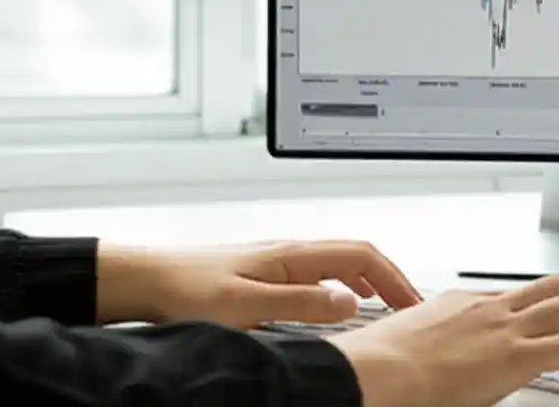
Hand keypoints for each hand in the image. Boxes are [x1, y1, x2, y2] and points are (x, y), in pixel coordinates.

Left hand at [96, 240, 420, 327]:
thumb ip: (301, 302)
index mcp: (293, 255)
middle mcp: (291, 252)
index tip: (411, 304)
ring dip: (371, 280)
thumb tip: (349, 301)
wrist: (147, 279)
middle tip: (410, 306)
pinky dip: (346, 284)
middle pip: (358, 255)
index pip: (362, 256)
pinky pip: (322, 272)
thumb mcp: (247, 304)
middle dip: (391, 278)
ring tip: (387, 306)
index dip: (394, 279)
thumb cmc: (186, 289)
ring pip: (341, 262)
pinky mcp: (268, 272)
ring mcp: (280, 260)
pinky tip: (340, 303)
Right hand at [324, 275, 558, 406]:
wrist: (379, 370)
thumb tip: (428, 359)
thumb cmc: (382, 362)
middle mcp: (490, 307)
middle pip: (551, 289)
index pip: (514, 296)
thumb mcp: (410, 340)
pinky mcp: (517, 355)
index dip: (536, 312)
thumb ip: (430, 341)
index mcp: (462, 302)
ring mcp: (506, 328)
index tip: (540, 326)